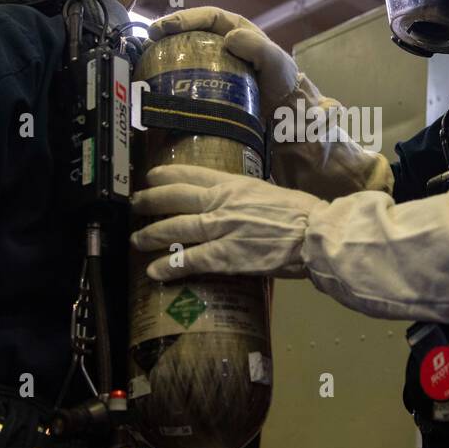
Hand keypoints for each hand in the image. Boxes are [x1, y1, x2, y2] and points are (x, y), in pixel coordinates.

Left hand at [130, 165, 325, 280]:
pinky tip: (155, 272)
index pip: (192, 175)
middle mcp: (221, 203)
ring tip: (136, 240)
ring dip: (151, 234)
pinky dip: (169, 266)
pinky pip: (189, 260)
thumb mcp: (271, 193)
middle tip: (134, 205)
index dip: (167, 175)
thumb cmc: (302, 214)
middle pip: (175, 198)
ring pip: (175, 228)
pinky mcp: (225, 256)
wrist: (314, 234)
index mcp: (234, 184)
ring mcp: (220, 229)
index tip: (151, 177)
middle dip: (149, 201)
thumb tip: (240, 201)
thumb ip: (249, 196)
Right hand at [148, 7, 297, 117]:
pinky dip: (172, 72)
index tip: (165, 27)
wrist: (285, 109)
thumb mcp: (274, 60)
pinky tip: (158, 79)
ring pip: (185, 50)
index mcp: (236, 29)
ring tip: (146, 56)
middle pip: (190, 31)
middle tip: (148, 39)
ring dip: (165, 51)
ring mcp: (214, 62)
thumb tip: (229, 39)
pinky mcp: (209, 81)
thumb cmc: (281, 80)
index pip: (207, 16)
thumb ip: (257, 47)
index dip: (185, 18)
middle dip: (168, 32)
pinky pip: (188, 72)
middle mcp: (222, 42)